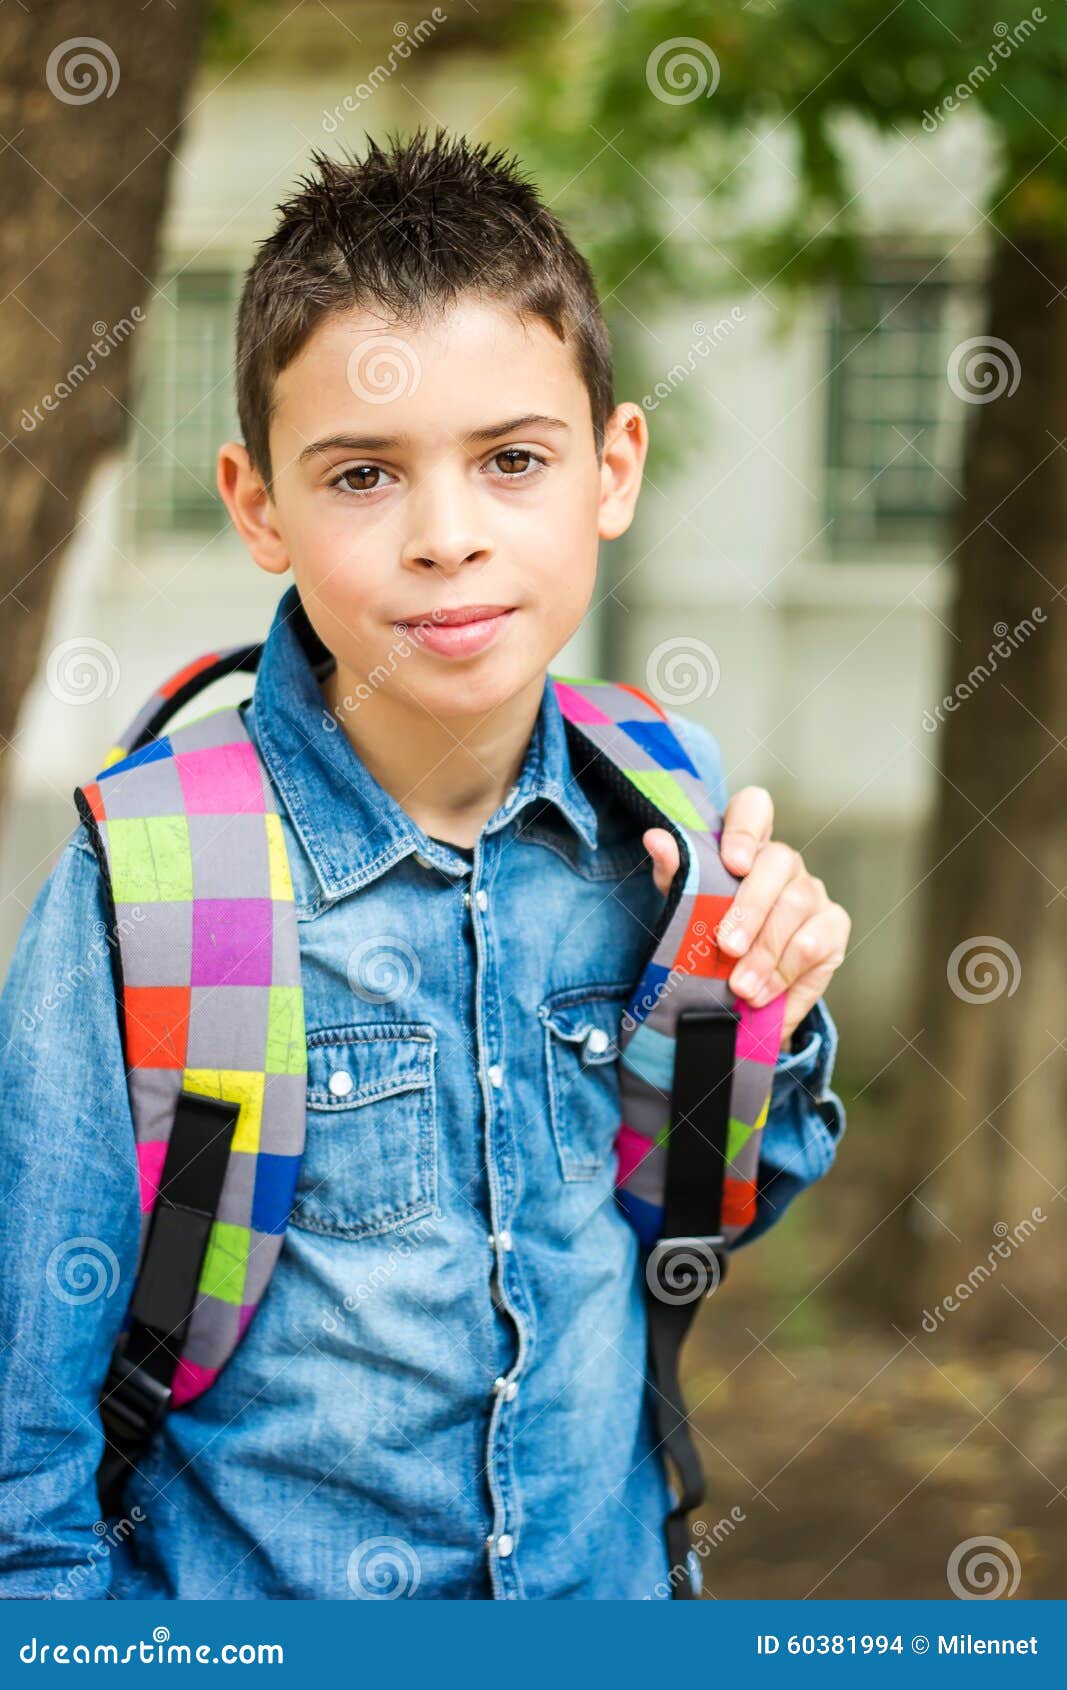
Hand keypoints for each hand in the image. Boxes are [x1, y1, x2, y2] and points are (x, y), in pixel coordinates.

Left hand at [642, 786, 849, 1046]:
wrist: (739, 977)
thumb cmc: (710, 927)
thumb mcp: (683, 901)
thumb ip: (673, 871)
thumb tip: (655, 839)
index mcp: (745, 843)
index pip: (754, 808)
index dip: (746, 828)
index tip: (733, 862)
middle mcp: (784, 861)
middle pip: (779, 862)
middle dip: (752, 908)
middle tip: (727, 947)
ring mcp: (813, 891)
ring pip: (800, 905)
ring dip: (767, 952)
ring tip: (741, 987)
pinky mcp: (833, 927)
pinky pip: (818, 944)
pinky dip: (787, 975)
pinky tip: (764, 996)